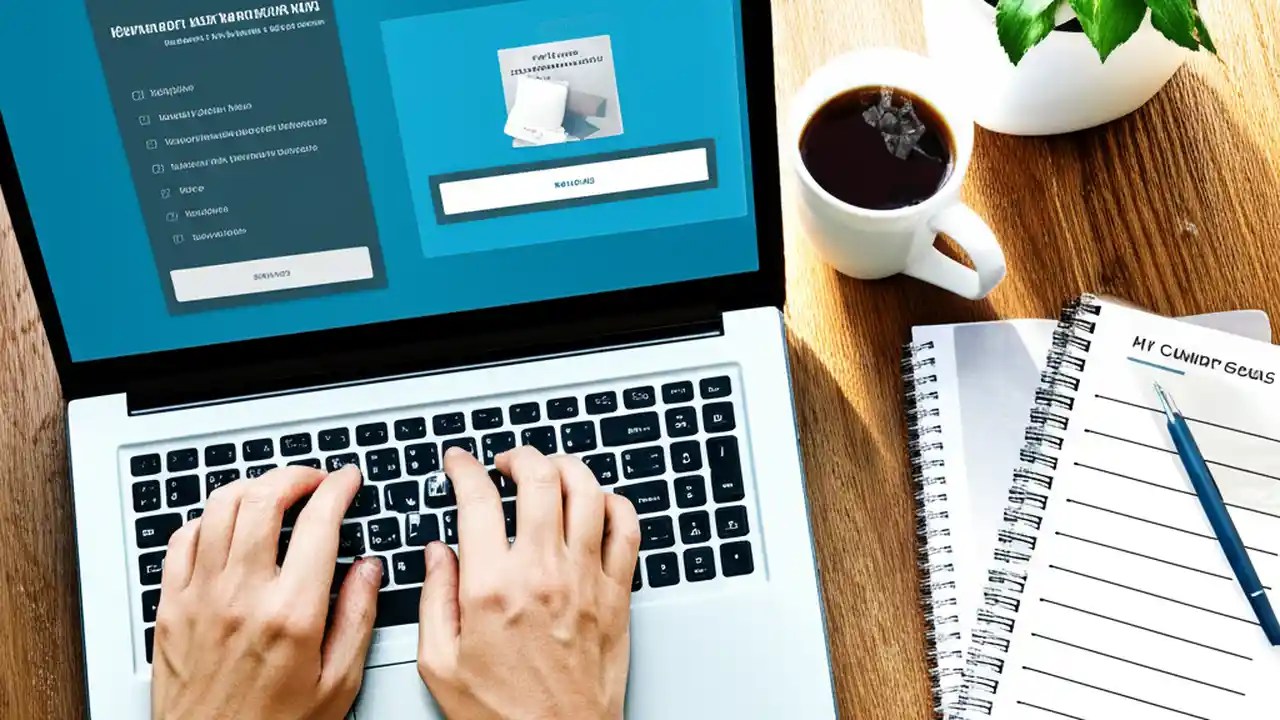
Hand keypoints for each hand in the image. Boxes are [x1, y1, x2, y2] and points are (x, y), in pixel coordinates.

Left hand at [151, 465, 381, 719]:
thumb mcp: (339, 684)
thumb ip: (358, 617)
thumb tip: (370, 568)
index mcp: (293, 613)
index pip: (320, 522)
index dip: (338, 488)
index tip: (347, 480)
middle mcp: (243, 596)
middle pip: (263, 498)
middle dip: (295, 475)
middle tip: (313, 481)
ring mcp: (201, 597)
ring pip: (219, 507)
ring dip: (251, 487)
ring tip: (273, 494)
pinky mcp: (171, 606)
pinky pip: (181, 539)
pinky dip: (207, 519)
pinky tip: (227, 527)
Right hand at [418, 447, 640, 719]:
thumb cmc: (503, 716)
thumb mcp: (441, 664)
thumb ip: (434, 599)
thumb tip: (437, 554)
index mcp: (492, 588)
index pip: (478, 500)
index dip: (464, 469)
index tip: (460, 464)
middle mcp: (543, 574)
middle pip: (539, 477)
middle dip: (518, 456)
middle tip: (506, 462)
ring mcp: (585, 579)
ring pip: (587, 491)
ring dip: (565, 467)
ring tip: (549, 471)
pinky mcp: (616, 593)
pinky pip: (626, 527)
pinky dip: (613, 502)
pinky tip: (595, 503)